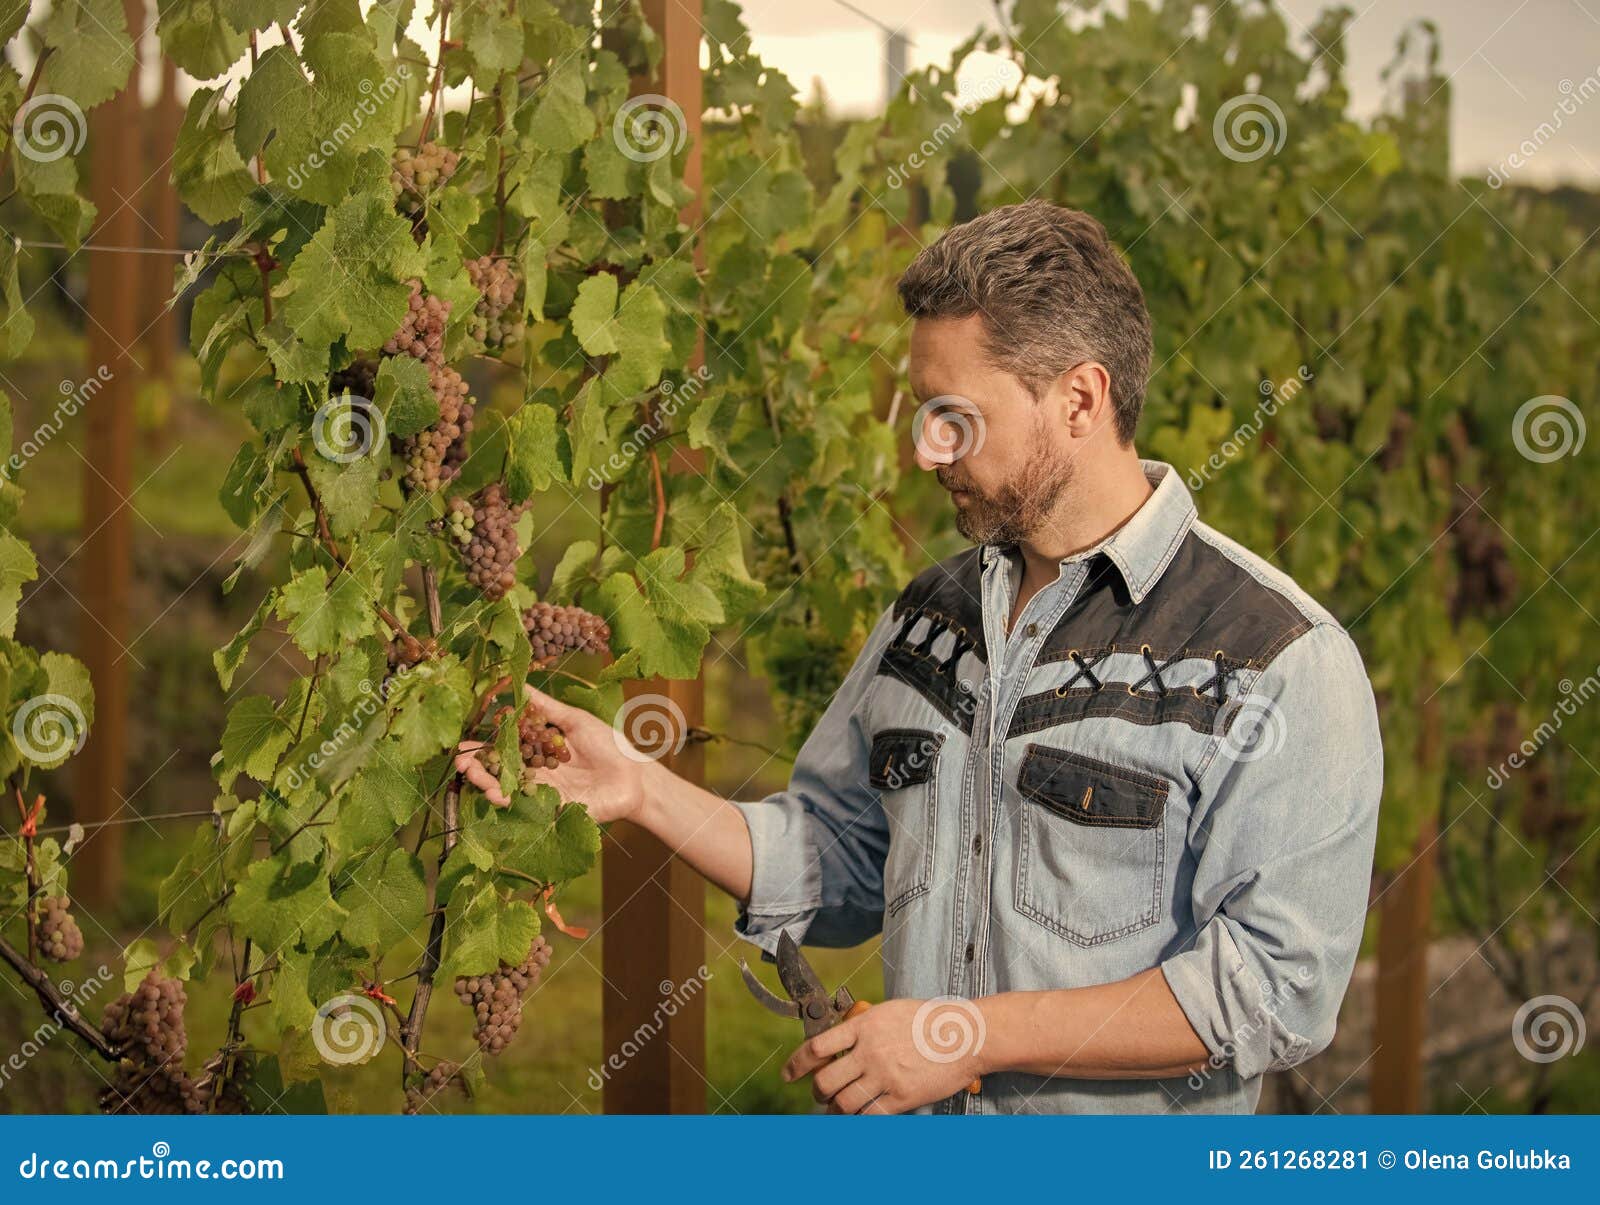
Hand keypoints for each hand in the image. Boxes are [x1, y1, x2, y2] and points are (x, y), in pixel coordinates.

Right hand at [454, 684, 657, 823]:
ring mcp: (543, 792)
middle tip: (459, 760)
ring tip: (470, 774)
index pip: (505, 748)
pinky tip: (494, 792)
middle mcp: (537, 773)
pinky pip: (525, 804)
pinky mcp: (552, 809)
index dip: (485, 745)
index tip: (464, 740)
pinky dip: (508, 799)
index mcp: (540, 752)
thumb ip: (546, 708)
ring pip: (508, 788)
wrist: (635, 776)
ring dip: (486, 782)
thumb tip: (519, 684)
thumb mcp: (574, 721)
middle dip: (477, 766)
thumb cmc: (609, 746)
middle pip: (500, 770)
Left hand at [782, 997, 987, 1114]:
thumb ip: (862, 1028)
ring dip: (836, 1109)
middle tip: (820, 1095)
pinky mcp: (901, 1097)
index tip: (789, 1074)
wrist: (963, 1035)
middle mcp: (870, 1052)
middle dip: (817, 1093)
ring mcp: (885, 1076)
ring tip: (839, 1108)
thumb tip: (838, 1045)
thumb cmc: (928, 1021)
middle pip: (825, 1081)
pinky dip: (861, 1118)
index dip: (796, 1064)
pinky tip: (862, 1114)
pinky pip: (869, 1115)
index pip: (817, 1047)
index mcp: (864, 1026)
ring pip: (844, 1104)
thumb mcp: (888, 1012)